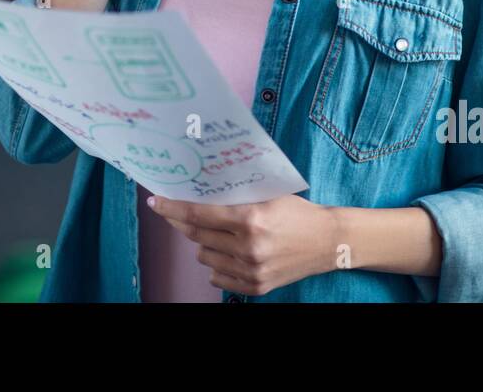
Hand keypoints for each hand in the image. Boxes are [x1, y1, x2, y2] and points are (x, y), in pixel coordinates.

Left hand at [147, 193, 337, 295]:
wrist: (327, 242)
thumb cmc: (296, 212)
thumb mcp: (266, 196)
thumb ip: (233, 198)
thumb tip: (196, 195)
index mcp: (250, 220)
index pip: (198, 215)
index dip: (173, 208)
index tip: (156, 202)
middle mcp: (248, 247)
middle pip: (197, 236)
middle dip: (181, 223)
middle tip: (173, 213)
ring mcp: (251, 270)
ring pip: (205, 256)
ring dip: (205, 243)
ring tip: (220, 233)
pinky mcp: (256, 286)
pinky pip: (218, 276)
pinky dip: (217, 263)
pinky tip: (230, 251)